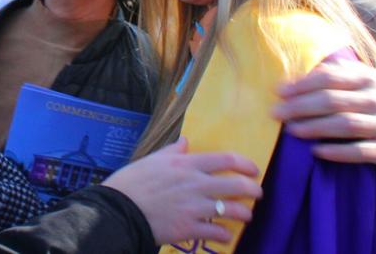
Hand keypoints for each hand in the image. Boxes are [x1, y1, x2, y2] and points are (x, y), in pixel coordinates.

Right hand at [102, 137, 261, 245]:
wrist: (118, 209)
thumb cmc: (132, 182)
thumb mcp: (151, 160)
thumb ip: (172, 152)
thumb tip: (185, 141)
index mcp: (186, 165)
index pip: (225, 159)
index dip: (245, 164)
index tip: (253, 170)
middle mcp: (195, 184)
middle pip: (237, 185)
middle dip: (253, 190)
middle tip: (257, 194)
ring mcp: (194, 208)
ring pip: (233, 211)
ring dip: (244, 214)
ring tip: (245, 215)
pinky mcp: (189, 228)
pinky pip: (218, 232)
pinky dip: (225, 234)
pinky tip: (225, 234)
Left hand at [274, 61, 375, 166]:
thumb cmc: (373, 99)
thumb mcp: (360, 80)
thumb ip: (333, 73)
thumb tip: (293, 76)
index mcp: (366, 78)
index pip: (330, 78)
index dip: (302, 85)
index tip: (279, 92)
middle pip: (333, 101)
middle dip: (301, 107)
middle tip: (276, 113)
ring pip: (346, 125)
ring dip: (315, 127)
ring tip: (292, 130)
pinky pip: (361, 151)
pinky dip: (338, 152)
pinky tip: (316, 151)